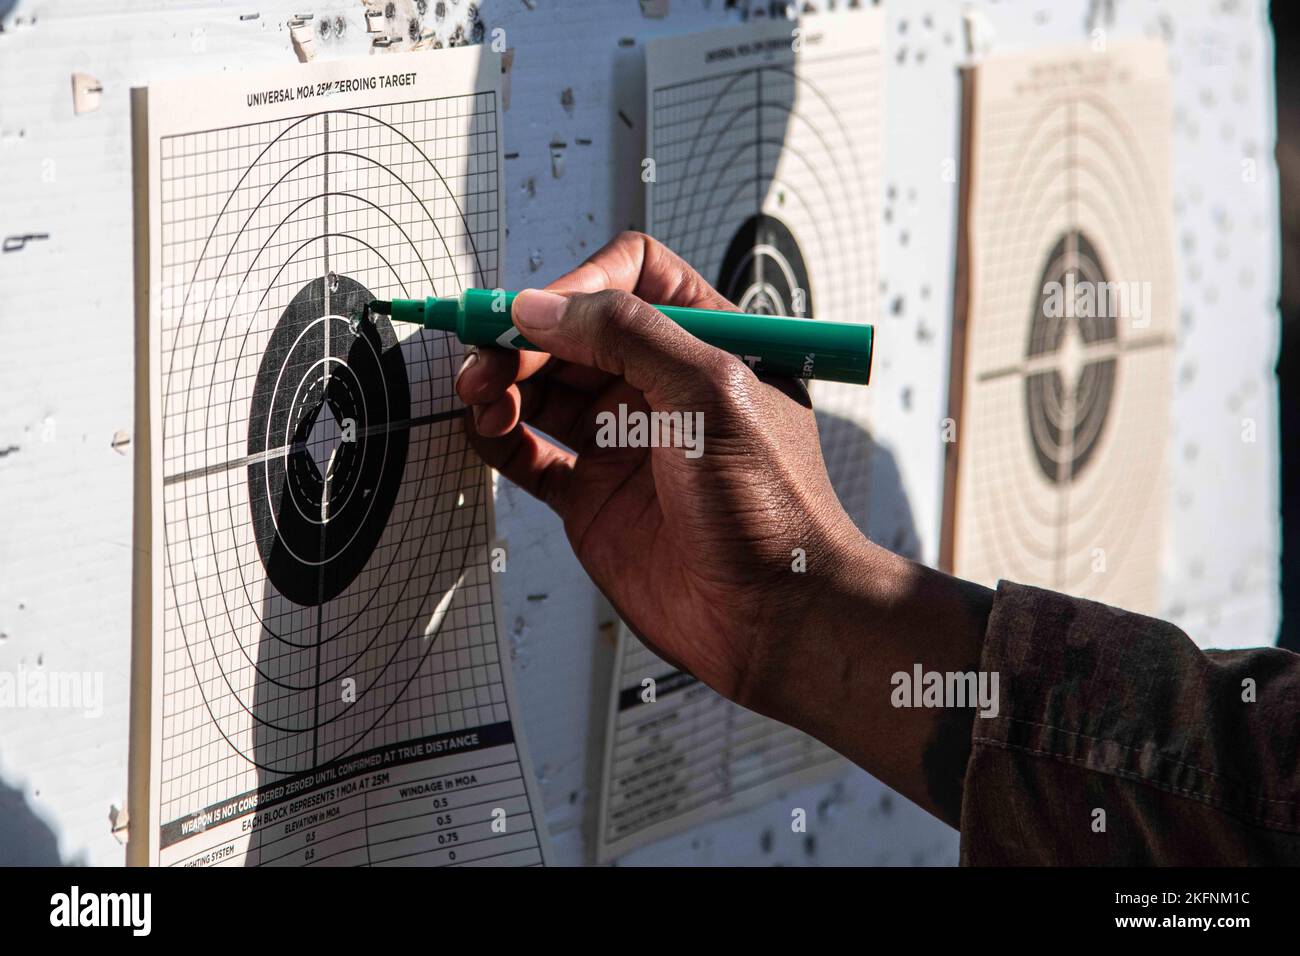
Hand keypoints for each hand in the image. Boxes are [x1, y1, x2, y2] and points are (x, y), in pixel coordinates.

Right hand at [456, 232, 868, 703]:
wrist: (772, 618)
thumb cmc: (774, 510)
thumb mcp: (711, 395)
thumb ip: (628, 337)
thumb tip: (546, 305)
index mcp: (704, 345)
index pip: (632, 278)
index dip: (579, 285)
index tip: (538, 313)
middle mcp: (659, 387)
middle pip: (573, 333)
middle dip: (522, 338)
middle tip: (485, 358)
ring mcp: (623, 441)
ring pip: (543, 388)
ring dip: (502, 382)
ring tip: (480, 396)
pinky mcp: (593, 496)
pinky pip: (530, 453)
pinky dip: (500, 437)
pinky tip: (487, 431)